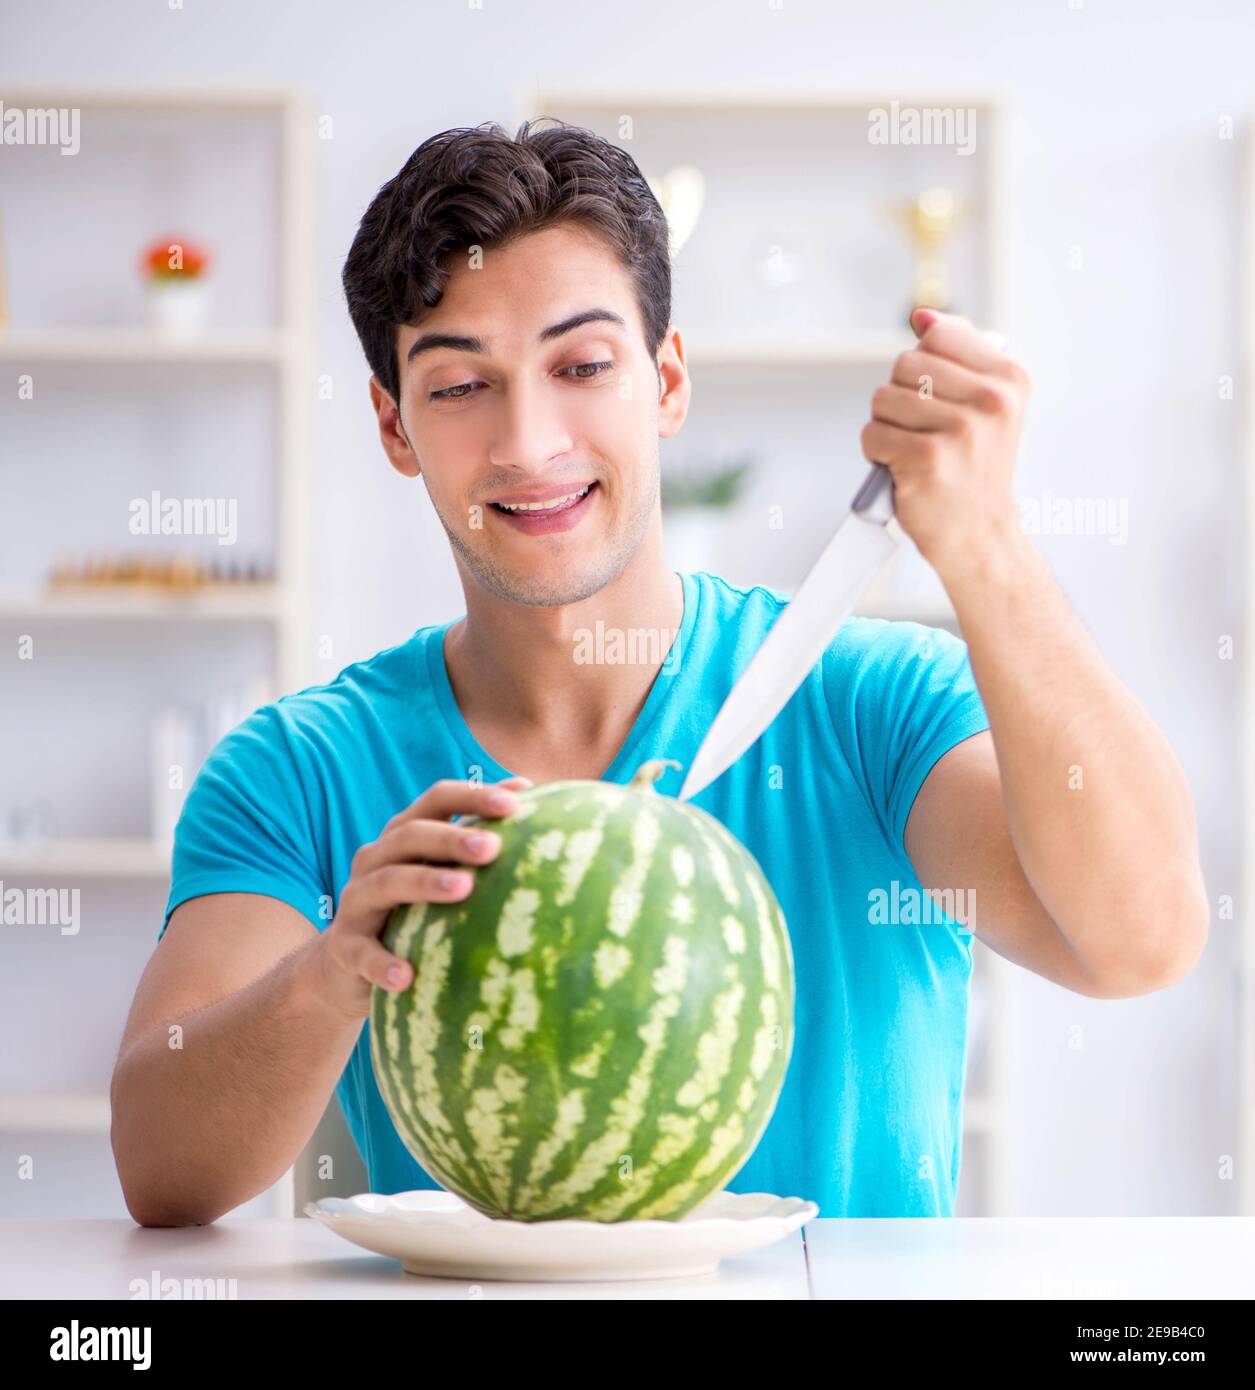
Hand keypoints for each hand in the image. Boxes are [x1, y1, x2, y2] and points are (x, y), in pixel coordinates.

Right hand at [315, 774, 532, 1019]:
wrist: (347, 967)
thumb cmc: (413, 912)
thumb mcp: (440, 874)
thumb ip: (478, 845)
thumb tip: (544, 805)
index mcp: (404, 836)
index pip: (436, 800)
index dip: (473, 795)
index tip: (517, 801)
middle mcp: (376, 860)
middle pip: (411, 835)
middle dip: (452, 838)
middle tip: (492, 848)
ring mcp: (356, 902)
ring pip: (387, 883)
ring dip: (424, 882)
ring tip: (463, 888)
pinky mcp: (345, 947)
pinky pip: (361, 953)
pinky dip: (382, 962)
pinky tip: (407, 975)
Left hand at [860, 307, 1030, 574]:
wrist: (979, 535)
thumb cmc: (973, 469)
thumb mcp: (985, 405)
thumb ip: (957, 354)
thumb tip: (921, 315)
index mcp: (1009, 378)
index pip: (937, 335)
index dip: (923, 368)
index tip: (939, 399)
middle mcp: (991, 400)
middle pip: (905, 364)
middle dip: (901, 398)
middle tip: (923, 432)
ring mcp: (961, 430)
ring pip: (884, 399)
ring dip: (887, 427)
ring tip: (914, 452)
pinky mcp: (928, 459)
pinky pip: (872, 435)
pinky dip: (877, 454)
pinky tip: (902, 470)